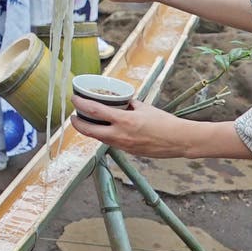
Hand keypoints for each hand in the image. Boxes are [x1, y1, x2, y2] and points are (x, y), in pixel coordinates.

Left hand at [70, 92, 201, 158]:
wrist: (178, 140)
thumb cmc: (164, 123)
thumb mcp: (144, 107)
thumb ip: (129, 105)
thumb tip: (121, 101)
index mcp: (124, 121)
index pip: (95, 111)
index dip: (80, 104)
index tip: (74, 99)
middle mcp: (120, 135)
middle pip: (89, 131)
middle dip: (77, 124)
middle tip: (73, 116)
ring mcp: (123, 145)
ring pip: (98, 138)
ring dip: (90, 130)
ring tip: (87, 121)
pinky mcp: (127, 151)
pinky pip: (110, 143)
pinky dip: (103, 136)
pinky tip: (105, 130)